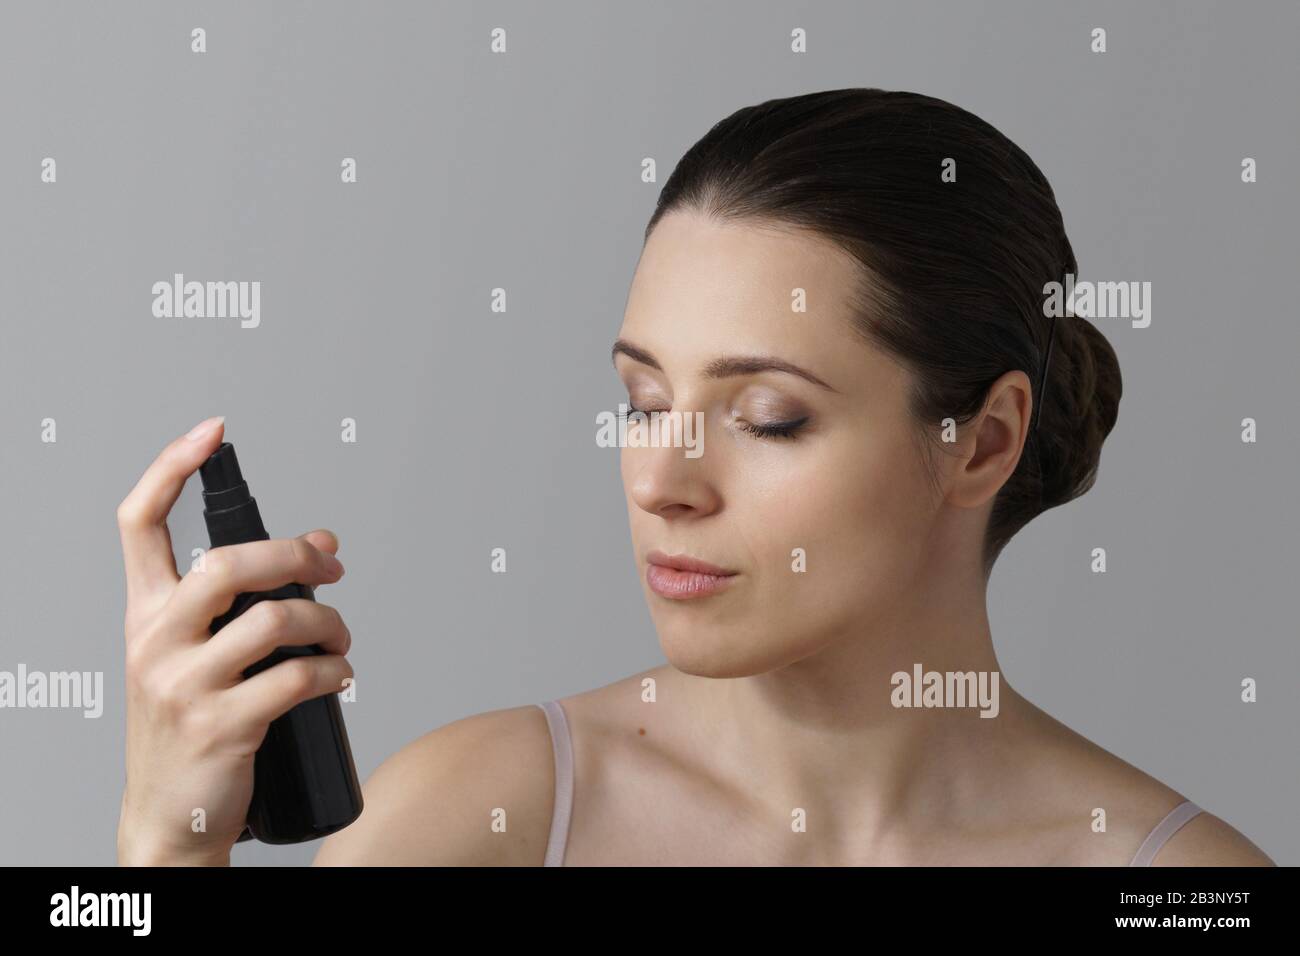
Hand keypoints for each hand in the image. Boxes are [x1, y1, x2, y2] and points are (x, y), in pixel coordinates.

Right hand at [115, 417, 352, 864]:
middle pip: (227, 562)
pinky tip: (340, 677)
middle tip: (330, 564)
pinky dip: (334, 671)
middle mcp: (155, 641)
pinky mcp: (221, 726)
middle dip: (295, 554)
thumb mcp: (201, 655)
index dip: (171, 468)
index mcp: (144, 613)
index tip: (212, 431)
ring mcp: (183, 685)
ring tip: (342, 637)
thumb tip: (325, 540)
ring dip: (328, 622)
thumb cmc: (191, 724)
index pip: (137, 522)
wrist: (169, 816)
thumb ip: (250, 597)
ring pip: (274, 619)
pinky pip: (297, 678)